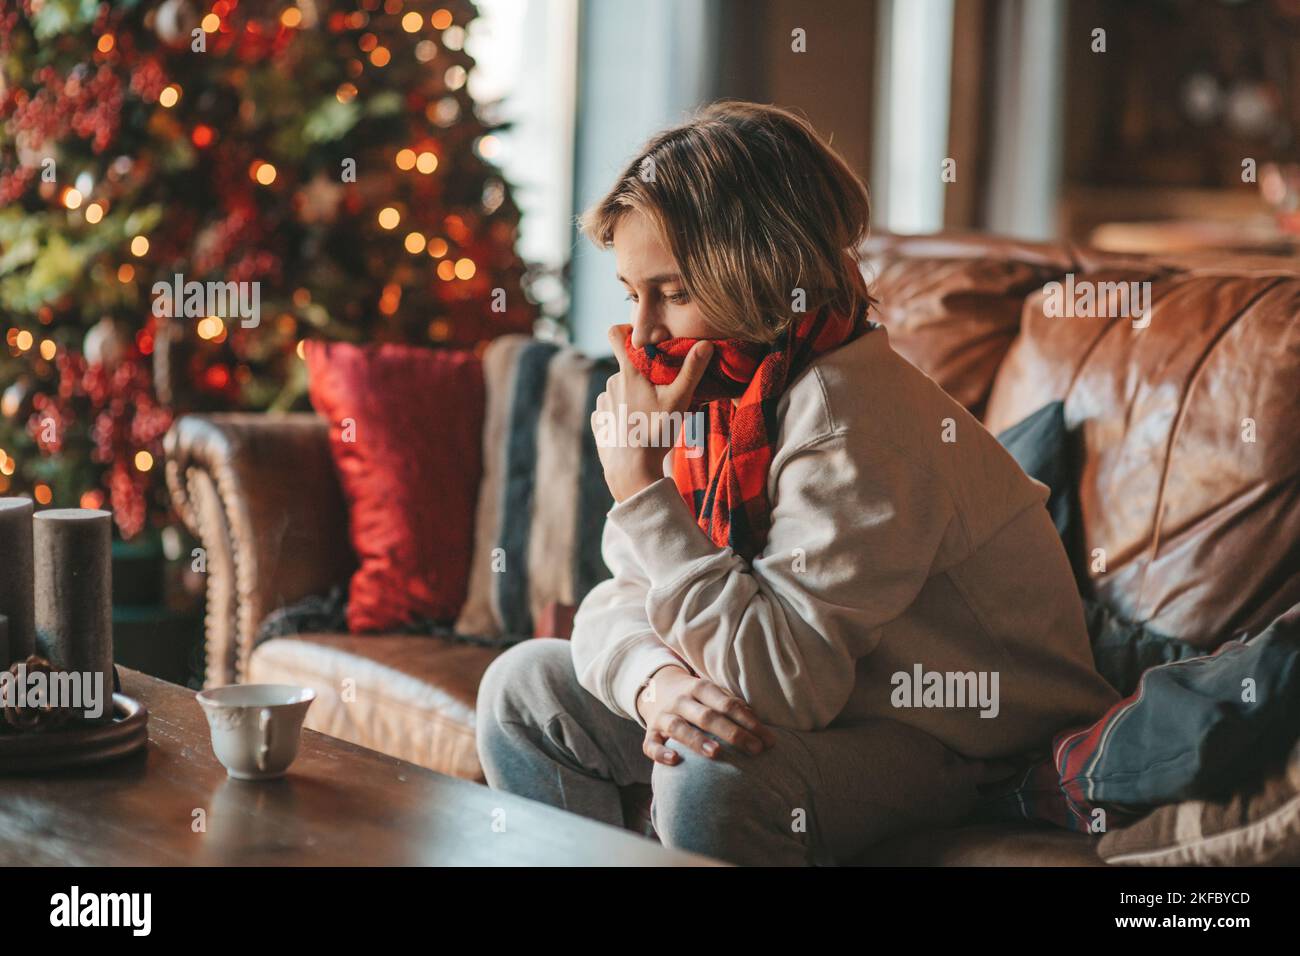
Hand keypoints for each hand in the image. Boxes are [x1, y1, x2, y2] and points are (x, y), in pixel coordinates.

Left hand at [591, 324, 712, 501]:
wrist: (632, 470)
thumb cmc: (656, 433)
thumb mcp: (679, 400)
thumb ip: (692, 370)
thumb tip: (706, 344)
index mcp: (628, 373)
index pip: (615, 334)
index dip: (626, 330)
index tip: (643, 342)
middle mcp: (610, 383)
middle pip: (626, 368)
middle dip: (642, 375)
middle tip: (662, 394)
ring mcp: (602, 403)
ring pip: (619, 389)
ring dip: (632, 396)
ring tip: (649, 416)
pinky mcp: (599, 422)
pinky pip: (611, 409)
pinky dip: (622, 414)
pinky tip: (635, 428)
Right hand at [636, 665, 777, 764]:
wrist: (655, 688)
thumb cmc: (695, 697)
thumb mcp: (712, 693)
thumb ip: (732, 705)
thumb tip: (757, 722)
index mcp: (700, 688)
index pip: (727, 704)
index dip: (749, 722)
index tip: (768, 740)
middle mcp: (681, 700)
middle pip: (707, 716)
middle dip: (732, 733)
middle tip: (755, 749)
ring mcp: (663, 717)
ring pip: (679, 728)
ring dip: (698, 740)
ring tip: (717, 753)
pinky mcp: (650, 733)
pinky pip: (651, 744)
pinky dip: (661, 753)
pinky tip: (675, 761)